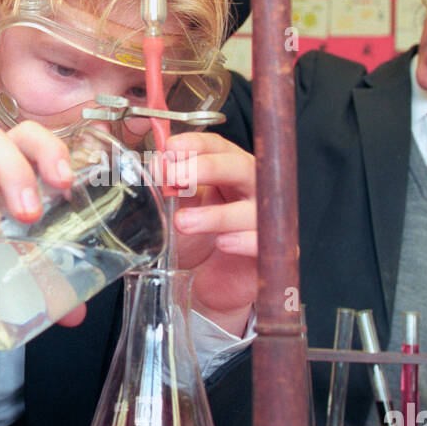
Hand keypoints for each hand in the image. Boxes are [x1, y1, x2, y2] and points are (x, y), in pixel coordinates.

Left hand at [154, 132, 256, 335]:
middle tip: (176, 177)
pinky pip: (262, 242)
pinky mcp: (267, 251)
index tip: (170, 148)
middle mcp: (251, 189)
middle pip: (241, 167)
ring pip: (251, 209)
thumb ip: (171, 185)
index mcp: (228, 171)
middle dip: (208, 168)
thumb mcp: (179, 207)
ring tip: (183, 222)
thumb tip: (158, 165)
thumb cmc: (197, 238)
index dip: (196, 144)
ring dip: (216, 214)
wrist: (207, 280)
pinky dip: (243, 241)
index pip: (219, 148)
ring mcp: (263, 219)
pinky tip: (222, 242)